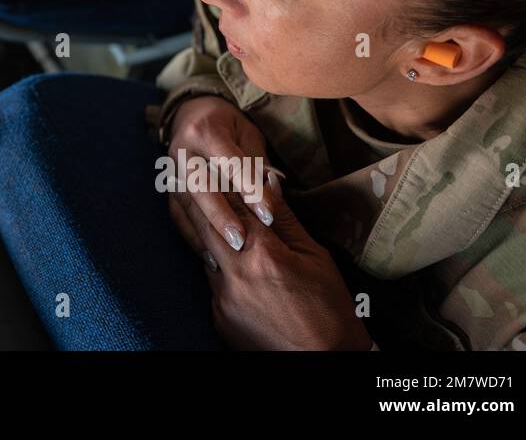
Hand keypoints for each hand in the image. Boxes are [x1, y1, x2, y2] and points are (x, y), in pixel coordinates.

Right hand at [165, 96, 275, 255]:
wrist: (191, 115)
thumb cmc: (228, 126)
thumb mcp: (248, 134)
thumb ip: (258, 162)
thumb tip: (274, 188)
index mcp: (205, 131)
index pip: (229, 163)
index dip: (249, 189)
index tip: (269, 214)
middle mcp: (182, 151)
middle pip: (201, 187)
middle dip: (221, 215)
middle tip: (243, 240)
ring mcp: (171, 172)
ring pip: (187, 205)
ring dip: (207, 233)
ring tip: (227, 257)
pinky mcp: (168, 190)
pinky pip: (179, 217)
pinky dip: (195, 239)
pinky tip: (211, 258)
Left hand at [179, 168, 373, 349]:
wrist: (323, 362)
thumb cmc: (329, 309)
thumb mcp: (315, 257)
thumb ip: (285, 218)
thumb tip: (268, 181)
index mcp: (262, 253)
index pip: (235, 204)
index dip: (225, 181)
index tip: (217, 162)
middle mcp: (235, 273)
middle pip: (207, 223)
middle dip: (202, 199)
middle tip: (195, 176)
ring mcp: (222, 297)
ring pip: (205, 253)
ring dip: (207, 233)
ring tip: (207, 213)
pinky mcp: (218, 317)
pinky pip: (212, 283)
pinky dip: (217, 268)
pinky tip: (225, 260)